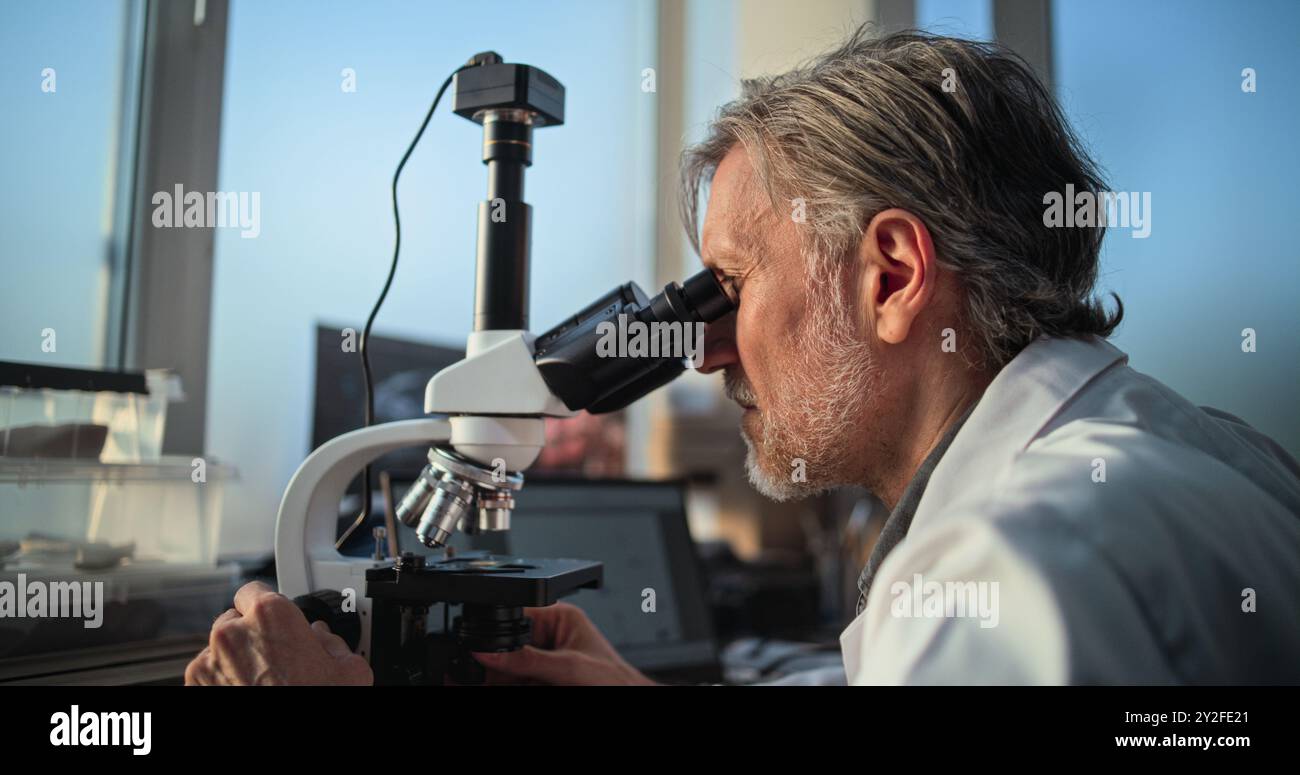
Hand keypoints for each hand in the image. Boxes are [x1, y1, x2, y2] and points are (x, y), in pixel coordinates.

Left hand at [185, 581, 372, 685]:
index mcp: (271, 616)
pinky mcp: (195, 684)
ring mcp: (209, 660)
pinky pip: (207, 671)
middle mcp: (233, 632)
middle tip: (274, 655)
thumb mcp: (349, 670)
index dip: (267, 605)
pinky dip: (221, 679)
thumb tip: (324, 639)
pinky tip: (245, 690)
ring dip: (235, 656)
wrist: (288, 750)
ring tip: (260, 679)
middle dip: (252, 632)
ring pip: (219, 647)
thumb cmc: (315, 701)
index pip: (255, 589)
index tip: (275, 619)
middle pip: (234, 618)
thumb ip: (333, 642)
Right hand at [472, 602, 656, 684]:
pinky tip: (484, 684)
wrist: (628, 701)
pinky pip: (511, 683)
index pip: (516, 618)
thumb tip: (489, 652)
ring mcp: (542, 663)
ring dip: (487, 678)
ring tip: (467, 681)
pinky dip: (498, 685)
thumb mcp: (568, 668)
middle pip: (505, 647)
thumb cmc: (616, 682)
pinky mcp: (539, 682)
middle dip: (486, 662)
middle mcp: (548, 637)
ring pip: (503, 670)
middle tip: (465, 673)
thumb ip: (527, 660)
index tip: (473, 650)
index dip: (493, 633)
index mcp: (560, 618)